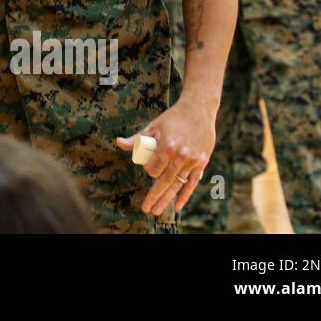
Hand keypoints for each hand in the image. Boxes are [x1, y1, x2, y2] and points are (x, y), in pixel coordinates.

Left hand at [116, 96, 215, 216]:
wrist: (198, 110)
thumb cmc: (172, 118)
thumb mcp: (153, 126)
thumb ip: (137, 139)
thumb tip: (119, 143)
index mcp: (167, 146)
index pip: (153, 169)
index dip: (148, 170)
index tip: (149, 166)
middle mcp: (181, 156)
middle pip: (164, 182)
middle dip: (154, 196)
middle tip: (146, 209)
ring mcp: (193, 161)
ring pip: (177, 184)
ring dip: (167, 199)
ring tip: (157, 211)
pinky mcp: (202, 163)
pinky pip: (193, 183)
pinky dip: (185, 195)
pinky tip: (178, 206)